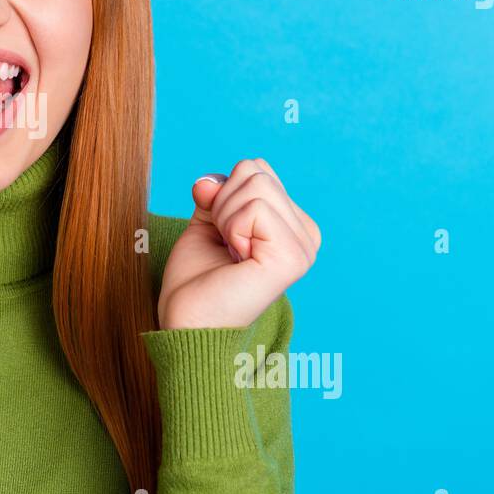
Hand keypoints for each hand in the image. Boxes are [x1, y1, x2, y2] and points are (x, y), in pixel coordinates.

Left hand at [158, 159, 319, 330]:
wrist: (187, 324)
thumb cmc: (196, 282)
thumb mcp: (206, 223)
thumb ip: (215, 194)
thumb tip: (210, 180)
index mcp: (292, 226)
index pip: (257, 169)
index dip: (224, 193)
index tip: (222, 233)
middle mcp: (306, 236)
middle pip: (256, 172)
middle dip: (223, 202)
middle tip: (223, 245)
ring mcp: (303, 248)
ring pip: (256, 185)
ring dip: (225, 217)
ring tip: (229, 252)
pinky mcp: (293, 258)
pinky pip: (255, 208)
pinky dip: (232, 227)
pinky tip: (237, 257)